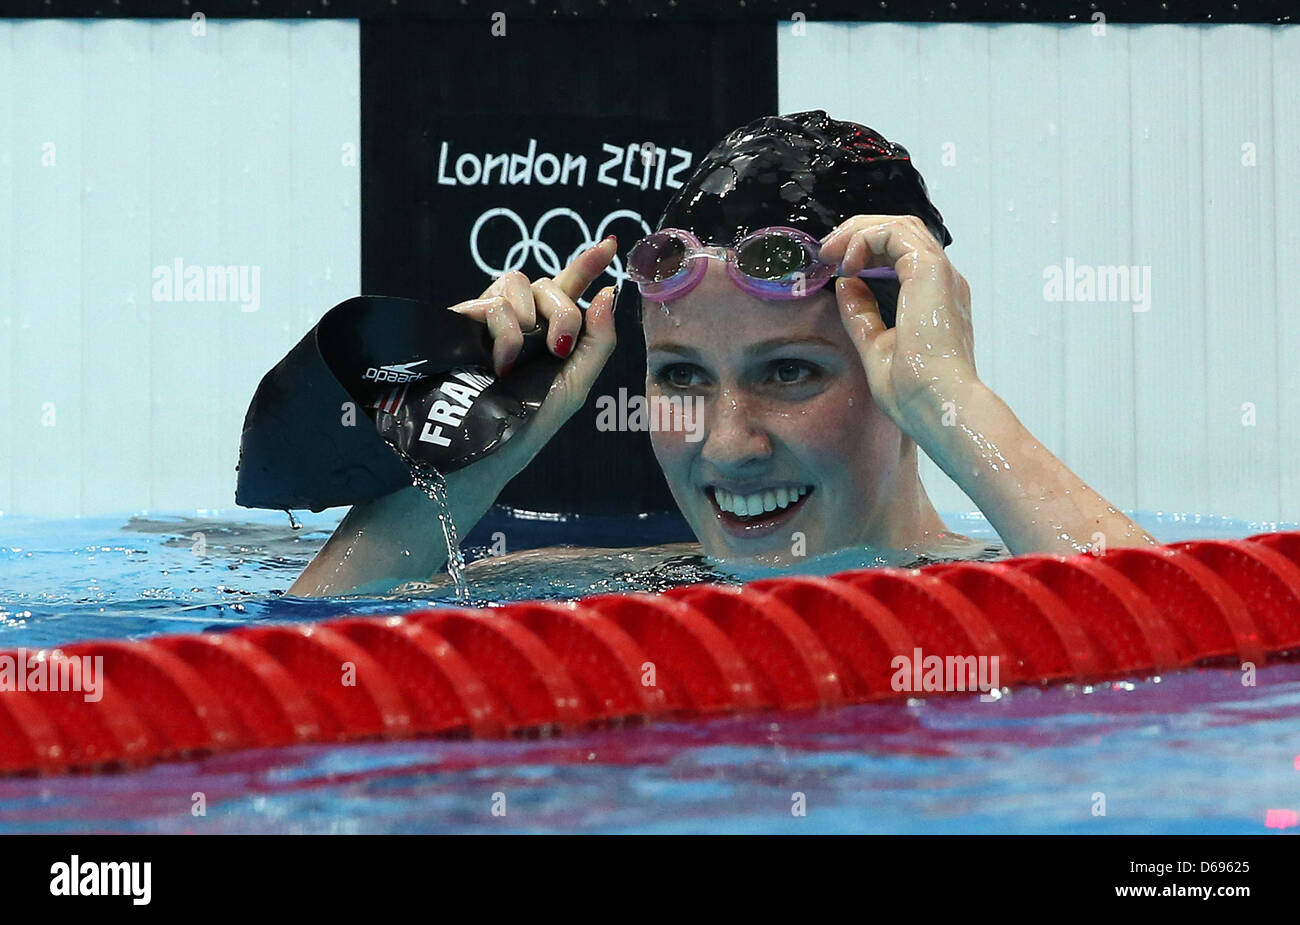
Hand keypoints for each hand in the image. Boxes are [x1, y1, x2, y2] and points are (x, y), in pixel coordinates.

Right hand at [443, 238, 619, 473]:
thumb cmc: (532, 419)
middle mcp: (522, 318)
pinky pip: (494, 304)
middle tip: (558, 348)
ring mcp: (491, 317)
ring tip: (517, 360)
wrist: (490, 440)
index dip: (588, 263)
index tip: (611, 243)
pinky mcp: (464, 320)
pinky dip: (505, 334)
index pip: (570, 287)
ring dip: (528, 320)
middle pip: (549, 283)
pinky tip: (500, 363)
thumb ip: (599, 339)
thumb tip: (609, 293)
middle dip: (562, 311)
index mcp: (551, 330)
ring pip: (517, 282)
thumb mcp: (577, 382)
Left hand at [817, 215, 978, 438]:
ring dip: (859, 232)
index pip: (902, 254)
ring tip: (831, 252)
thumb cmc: (913, 390)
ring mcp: (939, 273)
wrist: (936, 404)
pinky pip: (895, 233)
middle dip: (859, 233)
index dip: (866, 250)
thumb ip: (862, 313)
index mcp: (935, 298)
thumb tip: (846, 284)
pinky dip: (866, 239)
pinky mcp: (930, 271)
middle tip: (826, 251)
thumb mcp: (876, 346)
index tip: (833, 265)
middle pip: (901, 232)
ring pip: (899, 226)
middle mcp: (942, 281)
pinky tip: (847, 262)